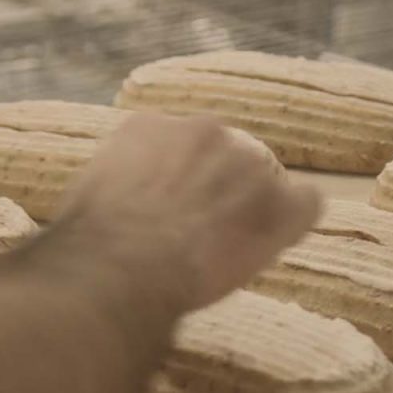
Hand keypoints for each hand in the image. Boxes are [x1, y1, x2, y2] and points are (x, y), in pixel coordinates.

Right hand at [55, 113, 321, 311]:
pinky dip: (296, 222)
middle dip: (219, 190)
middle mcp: (202, 131)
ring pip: (264, 181)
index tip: (169, 210)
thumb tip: (108, 206)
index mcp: (149, 127)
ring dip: (253, 211)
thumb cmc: (92, 245)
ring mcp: (246, 165)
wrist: (126, 265)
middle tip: (199, 233)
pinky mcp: (281, 205)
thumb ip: (111, 188)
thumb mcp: (85, 199)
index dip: (180, 180)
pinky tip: (275, 244)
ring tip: (229, 249)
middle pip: (225, 156)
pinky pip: (307, 203)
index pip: (180, 144)